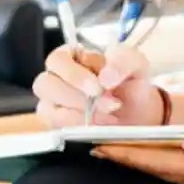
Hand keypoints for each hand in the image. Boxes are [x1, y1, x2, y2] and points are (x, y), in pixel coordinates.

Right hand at [32, 43, 163, 127]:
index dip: (75, 75)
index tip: (98, 87)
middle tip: (108, 104)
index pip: (57, 60)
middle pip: (46, 85)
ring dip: (80, 115)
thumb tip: (105, 77)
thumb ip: (122, 61)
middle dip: (79, 98)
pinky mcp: (55, 123)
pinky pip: (57, 127)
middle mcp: (55, 77)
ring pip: (49, 109)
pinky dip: (79, 128)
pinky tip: (100, 125)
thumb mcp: (134, 63)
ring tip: (108, 115)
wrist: (136, 111)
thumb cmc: (128, 82)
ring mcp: (52, 102)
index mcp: (69, 55)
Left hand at [92, 141, 183, 183]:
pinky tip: (149, 162)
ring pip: (160, 172)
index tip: (102, 147)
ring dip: (138, 162)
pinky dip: (157, 168)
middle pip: (151, 167)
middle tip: (98, 148)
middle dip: (124, 158)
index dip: (125, 153)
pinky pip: (174, 177)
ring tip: (114, 152)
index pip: (153, 158)